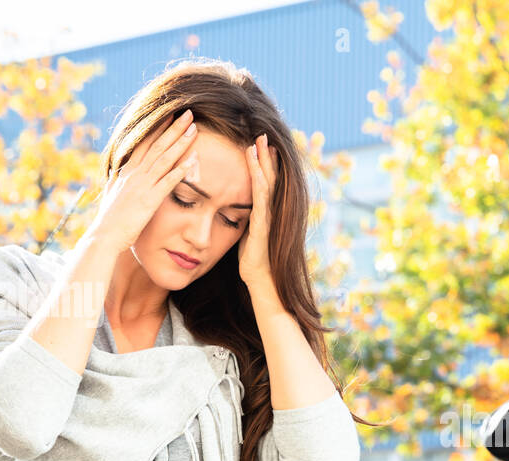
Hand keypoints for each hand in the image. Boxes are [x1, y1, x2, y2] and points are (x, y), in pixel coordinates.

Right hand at [88, 109, 198, 250]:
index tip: (170, 115)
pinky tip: (193, 160)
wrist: (103, 237)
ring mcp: (142, 186)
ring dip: (180, 143)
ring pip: (164, 159)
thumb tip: (121, 174)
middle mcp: (134, 174)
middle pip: (157, 145)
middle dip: (173, 128)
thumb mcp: (114, 195)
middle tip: (189, 114)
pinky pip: (168, 182)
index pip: (144, 143)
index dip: (158, 129)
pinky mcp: (149, 200)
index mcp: (127, 171)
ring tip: (194, 129)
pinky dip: (181, 170)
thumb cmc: (110, 220)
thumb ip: (120, 182)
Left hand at [238, 132, 280, 290]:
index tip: (256, 143)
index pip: (264, 180)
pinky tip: (255, 164)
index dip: (261, 162)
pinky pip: (261, 196)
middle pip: (270, 175)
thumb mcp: (247, 232)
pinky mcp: (265, 223)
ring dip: (262, 160)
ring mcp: (270, 216)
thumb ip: (246, 217)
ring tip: (258, 141)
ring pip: (268, 182)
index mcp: (265, 210)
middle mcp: (271, 210)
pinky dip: (259, 178)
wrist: (262, 280)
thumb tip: (237, 206)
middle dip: (265, 154)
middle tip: (261, 133)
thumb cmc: (253, 259)